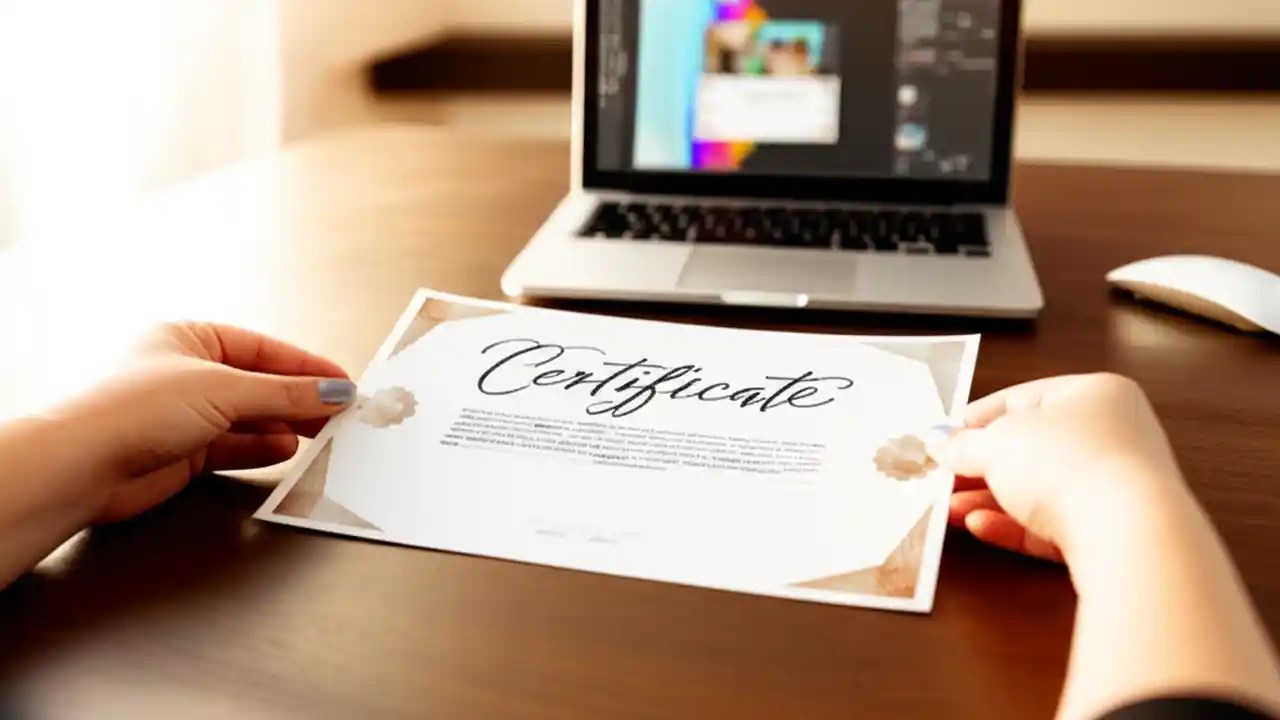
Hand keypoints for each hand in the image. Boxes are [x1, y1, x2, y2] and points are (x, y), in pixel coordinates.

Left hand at [50, 323, 354, 523]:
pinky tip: (286, 450)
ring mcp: (185, 414)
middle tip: (341, 412)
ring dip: (284, 426)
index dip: (307, 366)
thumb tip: (333, 391)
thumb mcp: (223, 389)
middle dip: (300, 400)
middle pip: (260, 385)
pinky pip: (235, 447)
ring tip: (320, 434)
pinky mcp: (184, 452)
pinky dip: (262, 449)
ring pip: (250, 418)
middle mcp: (187, 373)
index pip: (264, 349)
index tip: (343, 383)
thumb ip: (285, 393)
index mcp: (190, 337)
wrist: (82, 466)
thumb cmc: (131, 409)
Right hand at [930, 373, 1188, 562]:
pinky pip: (1051, 524)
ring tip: (948, 506)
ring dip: (988, 498)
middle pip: (1030, 449)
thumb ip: (963, 444)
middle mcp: (1112, 437)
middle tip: (942, 475)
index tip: (944, 437)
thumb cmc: (1070, 463)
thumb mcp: (997, 443)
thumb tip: (940, 443)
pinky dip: (1012, 524)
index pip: (1023, 401)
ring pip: (1038, 491)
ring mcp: (1113, 487)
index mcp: (1095, 395)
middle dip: (979, 466)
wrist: (1126, 533)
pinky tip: (978, 525)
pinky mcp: (1108, 533)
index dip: (977, 420)